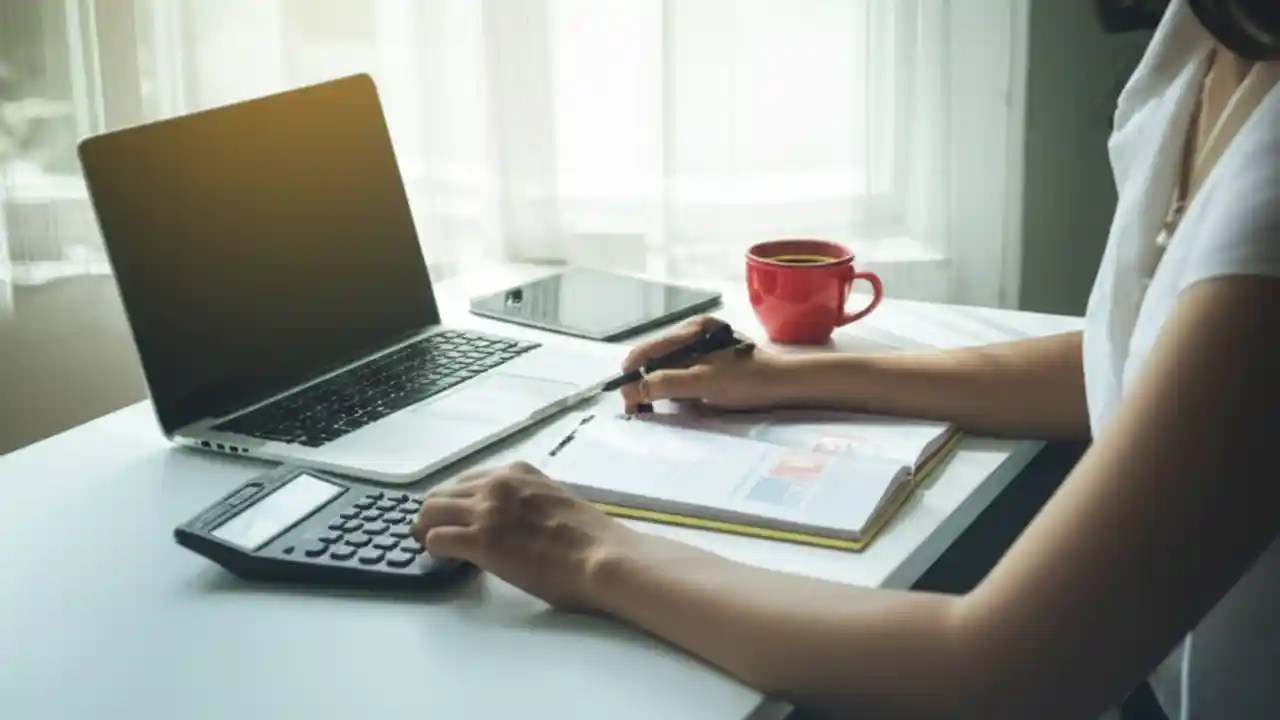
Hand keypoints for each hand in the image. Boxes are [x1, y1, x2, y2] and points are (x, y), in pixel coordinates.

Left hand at [410, 462, 647, 610]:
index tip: (457, 518)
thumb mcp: (554, 501)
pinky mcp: (480, 540)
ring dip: (428, 530)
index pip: (468, 480)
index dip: (457, 502)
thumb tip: (510, 521)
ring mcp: (487, 511)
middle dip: (434, 514)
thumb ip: (526, 502)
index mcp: (518, 472)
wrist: (603, 558)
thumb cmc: (590, 539)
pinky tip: (445, 561)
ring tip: (434, 547)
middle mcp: (498, 484)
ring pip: (430, 512)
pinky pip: (436, 539)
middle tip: (433, 535)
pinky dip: (435, 550)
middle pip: (442, 493)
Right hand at [620, 316, 793, 411]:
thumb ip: (665, 384)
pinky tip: (682, 401)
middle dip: (646, 382)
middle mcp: (696, 332)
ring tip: (656, 407)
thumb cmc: (747, 381)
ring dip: (661, 387)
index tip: (624, 398)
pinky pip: (683, 373)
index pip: (649, 349)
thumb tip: (629, 390)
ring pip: (668, 367)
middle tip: (638, 409)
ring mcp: (704, 346)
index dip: (633, 372)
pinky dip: (677, 388)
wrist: (786, 386)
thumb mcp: (703, 383)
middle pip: (656, 358)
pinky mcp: (711, 361)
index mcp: (693, 328)